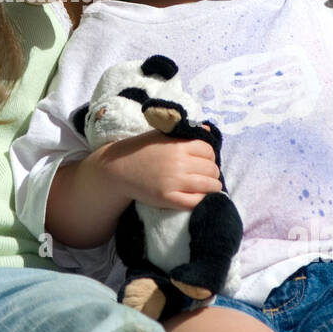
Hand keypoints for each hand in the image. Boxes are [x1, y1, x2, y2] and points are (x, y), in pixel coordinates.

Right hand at [84, 130, 222, 211]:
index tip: (206, 160)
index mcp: (178, 145)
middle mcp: (178, 163)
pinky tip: (200, 196)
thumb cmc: (142, 149)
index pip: (209, 150)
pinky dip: (201, 199)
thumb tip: (207, 129)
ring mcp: (173, 182)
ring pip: (208, 185)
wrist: (119, 168)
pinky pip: (195, 201)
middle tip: (208, 174)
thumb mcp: (162, 134)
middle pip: (211, 168)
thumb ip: (185, 133)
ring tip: (210, 186)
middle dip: (212, 171)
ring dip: (213, 186)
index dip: (210, 155)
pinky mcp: (167, 198)